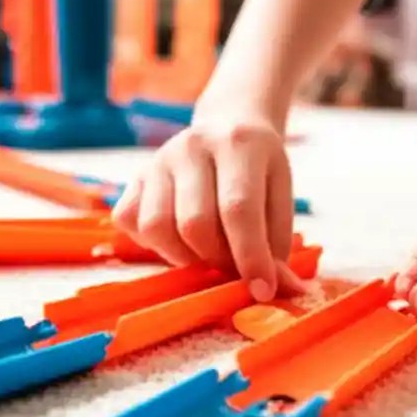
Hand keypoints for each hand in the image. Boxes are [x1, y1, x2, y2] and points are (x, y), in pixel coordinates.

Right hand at [112, 115, 304, 301]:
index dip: (250, 257)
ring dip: (184, 257)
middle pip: (194, 224)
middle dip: (216, 260)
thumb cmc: (257, 171)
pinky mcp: (135, 177)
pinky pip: (131, 222)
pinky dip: (154, 244)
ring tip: (205, 253)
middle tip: (232, 266)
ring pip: (156, 226)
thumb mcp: (280, 198)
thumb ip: (277, 246)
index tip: (263, 290)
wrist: (228, 125)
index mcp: (239, 144)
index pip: (238, 209)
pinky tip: (179, 239)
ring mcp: (158, 160)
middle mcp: (192, 146)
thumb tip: (285, 291)